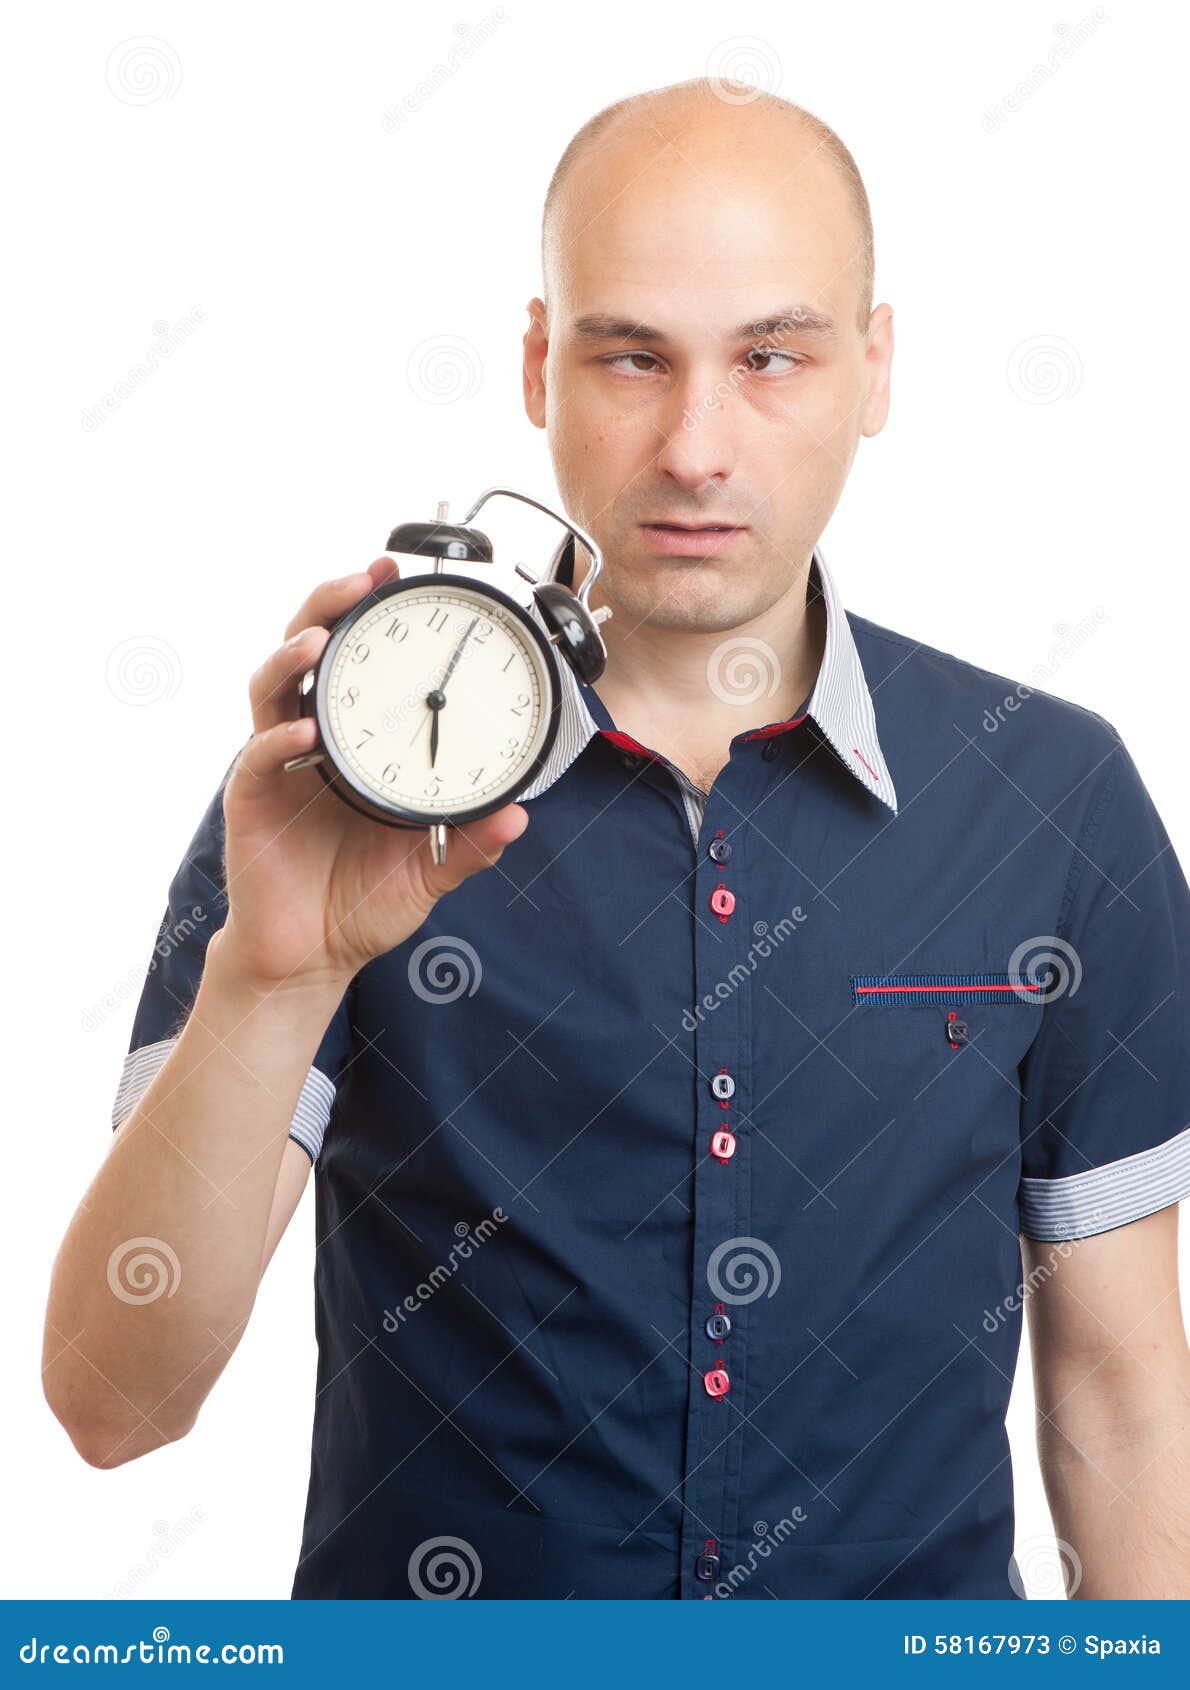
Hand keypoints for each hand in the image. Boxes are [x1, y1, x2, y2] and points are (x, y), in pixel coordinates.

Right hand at [217, 558, 528, 990]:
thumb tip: (519, 817)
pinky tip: (304, 733)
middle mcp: (311, 741)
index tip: (403, 577)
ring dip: (293, 656)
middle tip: (365, 576)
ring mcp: (276, 766)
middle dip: (330, 605)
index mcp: (355, 743)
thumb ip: (472, 844)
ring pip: (272, 688)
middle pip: (307, 651)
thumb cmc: (362, 904)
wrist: (312, 956)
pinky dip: (278, 740)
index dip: (372, 617)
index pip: (358, 662)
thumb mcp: (431, 871)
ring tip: (319, 638)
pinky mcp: (252, 800)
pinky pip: (261, 758)